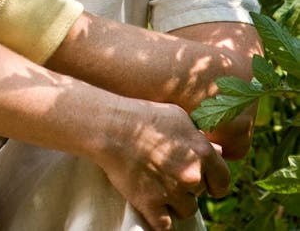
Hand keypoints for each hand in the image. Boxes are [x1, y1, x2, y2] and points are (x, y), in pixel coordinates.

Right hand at [96, 99, 229, 230]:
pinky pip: (164, 226)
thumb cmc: (145, 115)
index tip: (205, 181)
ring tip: (161, 186)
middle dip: (188, 186)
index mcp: (202, 152)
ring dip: (176, 202)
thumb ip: (199, 138)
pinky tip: (154, 206)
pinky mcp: (150, 204)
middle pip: (199, 193)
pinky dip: (160, 219)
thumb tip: (217, 152)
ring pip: (186, 210)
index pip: (223, 181)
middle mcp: (191, 174)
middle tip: (170, 172)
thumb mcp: (178, 117)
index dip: (214, 182)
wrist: (112, 127)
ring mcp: (171, 191)